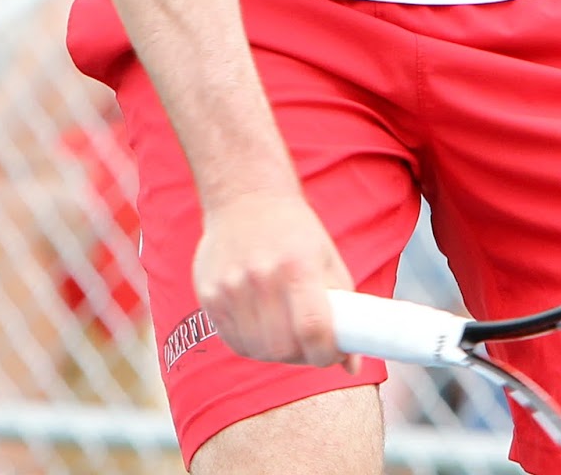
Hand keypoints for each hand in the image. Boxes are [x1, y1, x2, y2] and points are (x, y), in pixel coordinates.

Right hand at [192, 189, 360, 369]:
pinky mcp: (209, 294)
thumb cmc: (294, 231)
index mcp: (298, 265)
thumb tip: (352, 364)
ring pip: (256, 350)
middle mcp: (261, 276)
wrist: (246, 197)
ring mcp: (231, 286)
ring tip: (286, 332)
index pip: (313, 329)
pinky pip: (233, 340)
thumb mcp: (326, 259)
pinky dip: (251, 343)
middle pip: (281, 348)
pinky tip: (262, 326)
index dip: (326, 354)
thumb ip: (342, 309)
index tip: (333, 355)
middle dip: (301, 356)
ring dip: (275, 352)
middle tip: (309, 345)